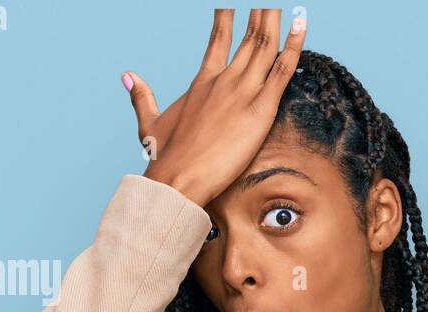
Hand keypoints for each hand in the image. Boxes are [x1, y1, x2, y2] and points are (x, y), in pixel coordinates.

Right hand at [123, 8, 306, 206]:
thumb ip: (141, 96)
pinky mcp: (260, 110)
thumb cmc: (165, 158)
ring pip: (265, 45)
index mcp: (202, 83)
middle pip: (248, 38)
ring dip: (275, 19)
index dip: (227, 18)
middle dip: (259, 14)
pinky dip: (294, 46)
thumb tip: (126, 76)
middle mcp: (223, 81)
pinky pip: (282, 71)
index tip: (232, 3)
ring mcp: (242, 93)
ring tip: (278, 1)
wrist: (177, 179)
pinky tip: (300, 22)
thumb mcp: (150, 122)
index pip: (218, 40)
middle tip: (265, 0)